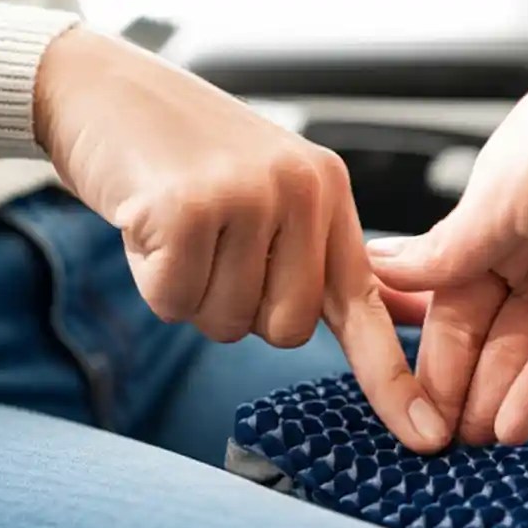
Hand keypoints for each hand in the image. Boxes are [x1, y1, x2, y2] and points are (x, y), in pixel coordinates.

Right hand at [33, 27, 447, 451]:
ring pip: (226, 323)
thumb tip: (401, 316)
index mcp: (328, 190)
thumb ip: (327, 259)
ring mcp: (245, 195)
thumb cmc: (187, 155)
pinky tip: (148, 225)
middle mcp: (299, 190)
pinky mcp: (186, 207)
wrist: (101, 90)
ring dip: (191, 294)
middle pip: (286, 331)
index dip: (394, 378)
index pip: (368, 303)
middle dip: (240, 309)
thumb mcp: (274, 191)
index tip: (426, 437)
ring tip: (180, 229)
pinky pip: (174, 301)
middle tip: (212, 248)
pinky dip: (151, 279)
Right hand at [366, 0, 527, 444]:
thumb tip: (389, 270)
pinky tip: (511, 423)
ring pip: (526, 351)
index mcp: (497, 214)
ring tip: (470, 438)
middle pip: (485, 330)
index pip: (450, 294)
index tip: (402, 389)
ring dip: (497, 394)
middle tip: (435, 432)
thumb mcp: (502, 195)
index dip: (429, 343)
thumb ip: (450, 252)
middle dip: (459, 381)